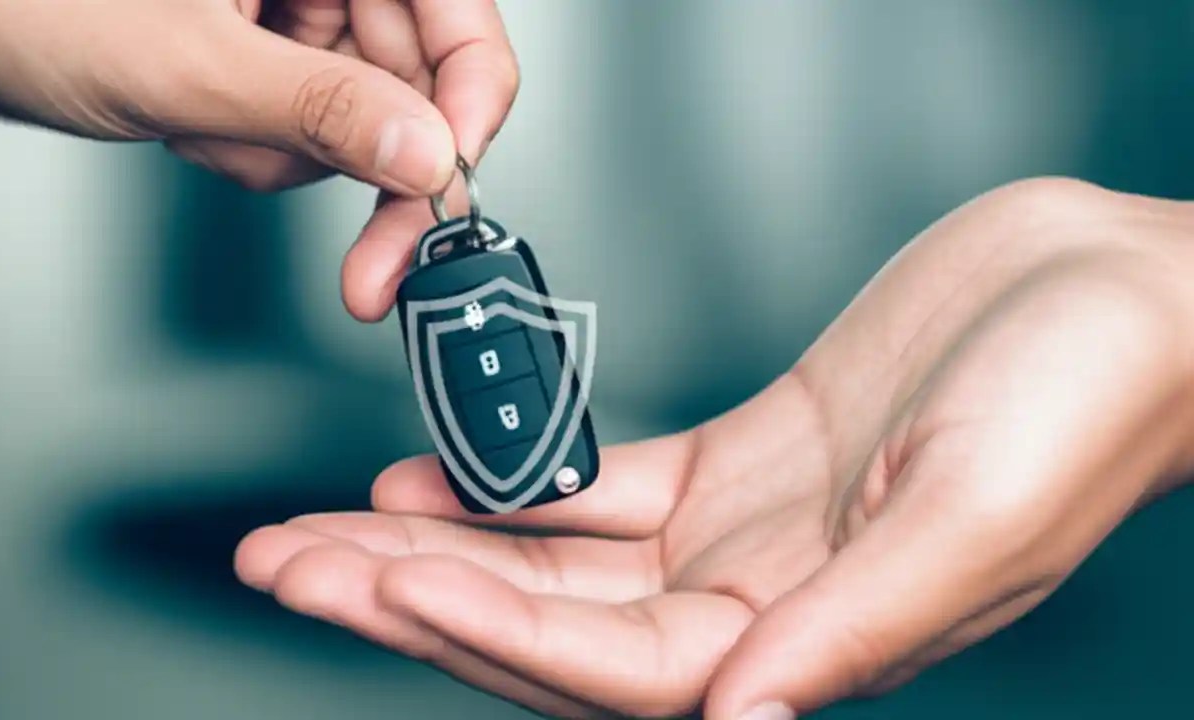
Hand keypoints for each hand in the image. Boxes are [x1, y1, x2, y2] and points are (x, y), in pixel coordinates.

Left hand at [0, 0, 517, 319]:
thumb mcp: (190, 64)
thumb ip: (322, 109)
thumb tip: (427, 154)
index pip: (459, 20)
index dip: (471, 108)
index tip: (448, 185)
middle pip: (417, 84)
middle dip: (375, 174)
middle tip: (375, 266)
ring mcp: (297, 7)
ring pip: (360, 121)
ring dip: (289, 157)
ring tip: (207, 129)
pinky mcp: (268, 51)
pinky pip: (308, 130)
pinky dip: (258, 152)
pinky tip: (199, 127)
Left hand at [234, 178, 1193, 717]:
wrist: (1119, 292)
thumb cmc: (1091, 389)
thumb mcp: (979, 506)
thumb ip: (855, 625)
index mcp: (817, 636)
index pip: (621, 666)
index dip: (497, 627)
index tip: (385, 569)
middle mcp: (764, 605)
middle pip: (552, 627)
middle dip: (412, 597)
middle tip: (286, 566)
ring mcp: (746, 537)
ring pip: (556, 563)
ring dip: (435, 543)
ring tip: (322, 527)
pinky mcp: (742, 465)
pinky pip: (599, 491)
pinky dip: (511, 486)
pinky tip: (429, 469)